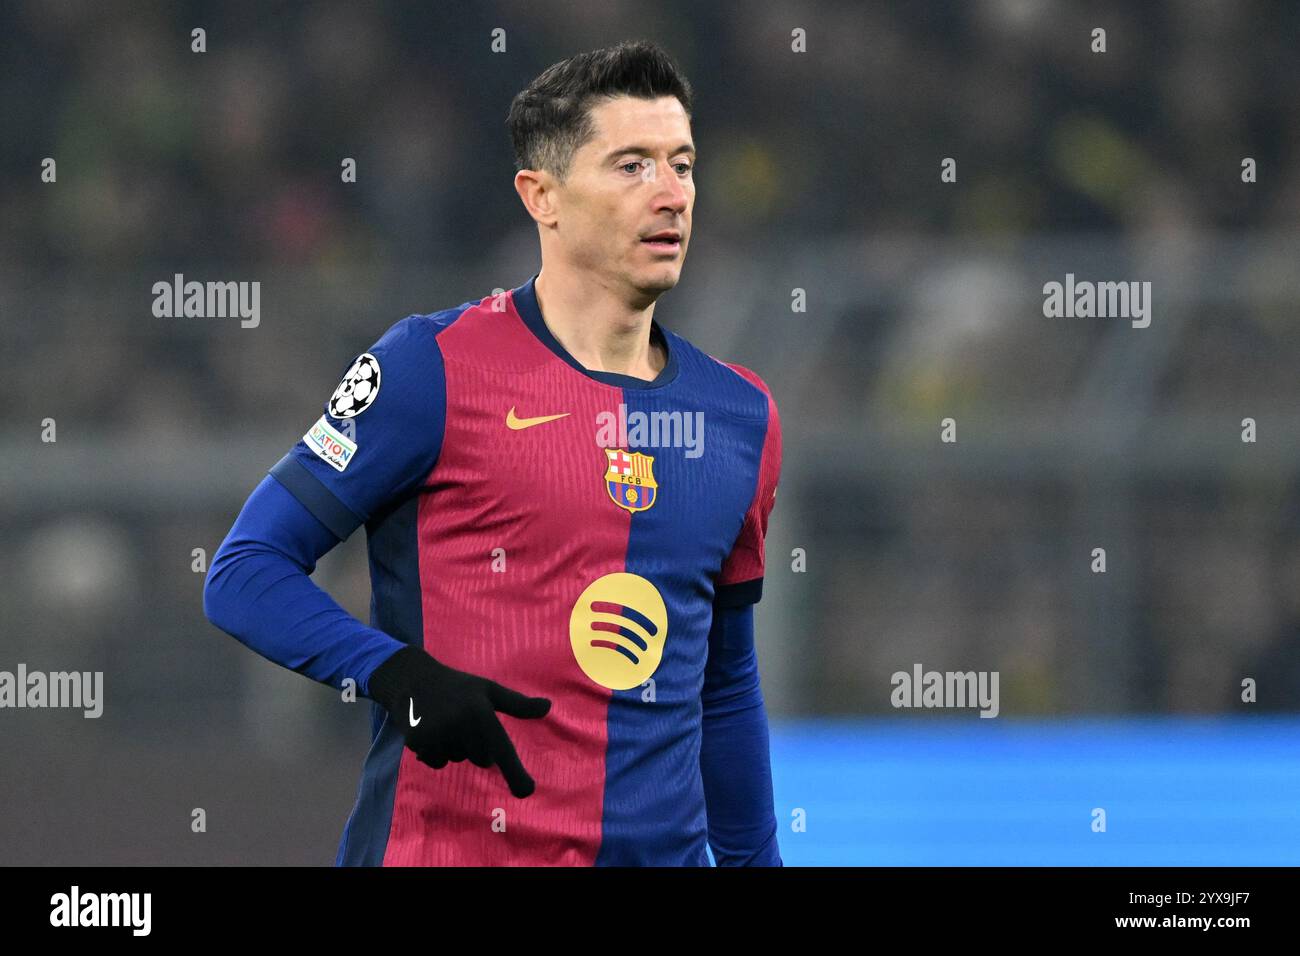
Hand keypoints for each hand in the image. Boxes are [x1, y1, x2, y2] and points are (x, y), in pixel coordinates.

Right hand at [368, 645, 550, 796]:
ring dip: (454, 747)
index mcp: (481, 713)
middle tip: (462, 718)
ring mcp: (437, 735)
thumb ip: (517, 704)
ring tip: (444, 720)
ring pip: (458, 760)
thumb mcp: (489, 690)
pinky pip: (437, 763)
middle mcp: (460, 726)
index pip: (502, 749)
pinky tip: (430, 730)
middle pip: (481, 759)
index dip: (515, 772)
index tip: (527, 791)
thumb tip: (548, 707)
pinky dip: (435, 752)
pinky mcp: (418, 743)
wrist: (412, 679)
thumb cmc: (458, 686)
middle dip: (476, 745)